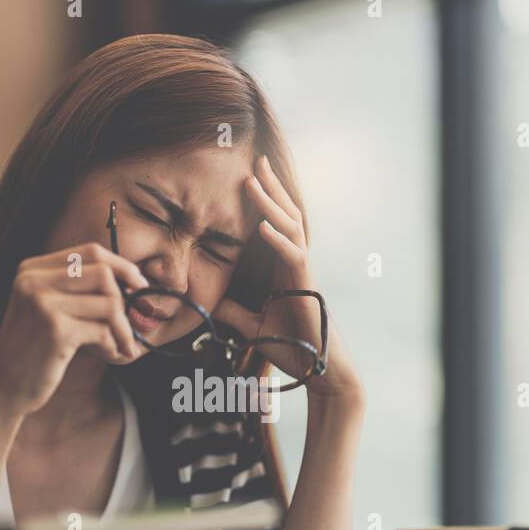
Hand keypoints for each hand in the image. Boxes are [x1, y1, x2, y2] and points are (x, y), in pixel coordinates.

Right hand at [0, 243, 147, 416]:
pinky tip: (111, 354)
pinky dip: (113, 344)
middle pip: (103, 273)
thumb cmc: (34, 351)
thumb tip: (131, 278)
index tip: (138, 285)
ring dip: (122, 327)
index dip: (122, 266)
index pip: (90, 252)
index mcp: (31, 269)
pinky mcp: (54, 329)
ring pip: (108, 302)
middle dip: (124, 299)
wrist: (4, 388)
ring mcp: (42, 303)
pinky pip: (103, 330)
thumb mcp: (46, 309)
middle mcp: (33, 280)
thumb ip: (76, 289)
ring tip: (119, 344)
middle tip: (128, 323)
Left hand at [212, 156, 362, 404]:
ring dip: (270, 204)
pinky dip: (277, 240)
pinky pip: (293, 256)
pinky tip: (262, 226)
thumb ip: (234, 312)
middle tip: (257, 161)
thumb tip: (212, 303)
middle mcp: (295, 263)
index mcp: (283, 268)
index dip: (263, 201)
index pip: (272, 225)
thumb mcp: (252, 327)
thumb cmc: (292, 347)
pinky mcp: (306, 286)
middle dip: (271, 188)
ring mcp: (303, 272)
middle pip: (284, 216)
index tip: (248, 178)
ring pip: (289, 229)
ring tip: (254, 182)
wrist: (317, 368)